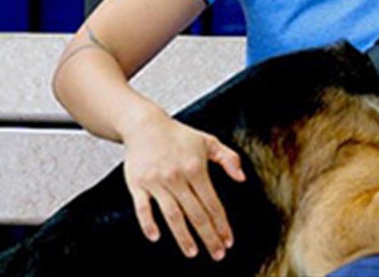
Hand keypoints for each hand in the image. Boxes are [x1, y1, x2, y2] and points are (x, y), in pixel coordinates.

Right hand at [122, 114, 244, 259]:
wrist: (144, 125)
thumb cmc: (179, 135)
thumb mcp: (209, 142)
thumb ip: (229, 159)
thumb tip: (242, 179)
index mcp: (196, 168)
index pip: (212, 203)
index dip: (222, 224)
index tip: (229, 241)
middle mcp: (176, 177)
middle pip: (195, 213)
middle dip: (209, 236)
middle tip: (218, 253)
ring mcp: (156, 182)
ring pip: (172, 214)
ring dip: (183, 236)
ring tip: (193, 252)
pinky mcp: (137, 184)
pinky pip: (142, 208)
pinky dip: (148, 223)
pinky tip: (156, 237)